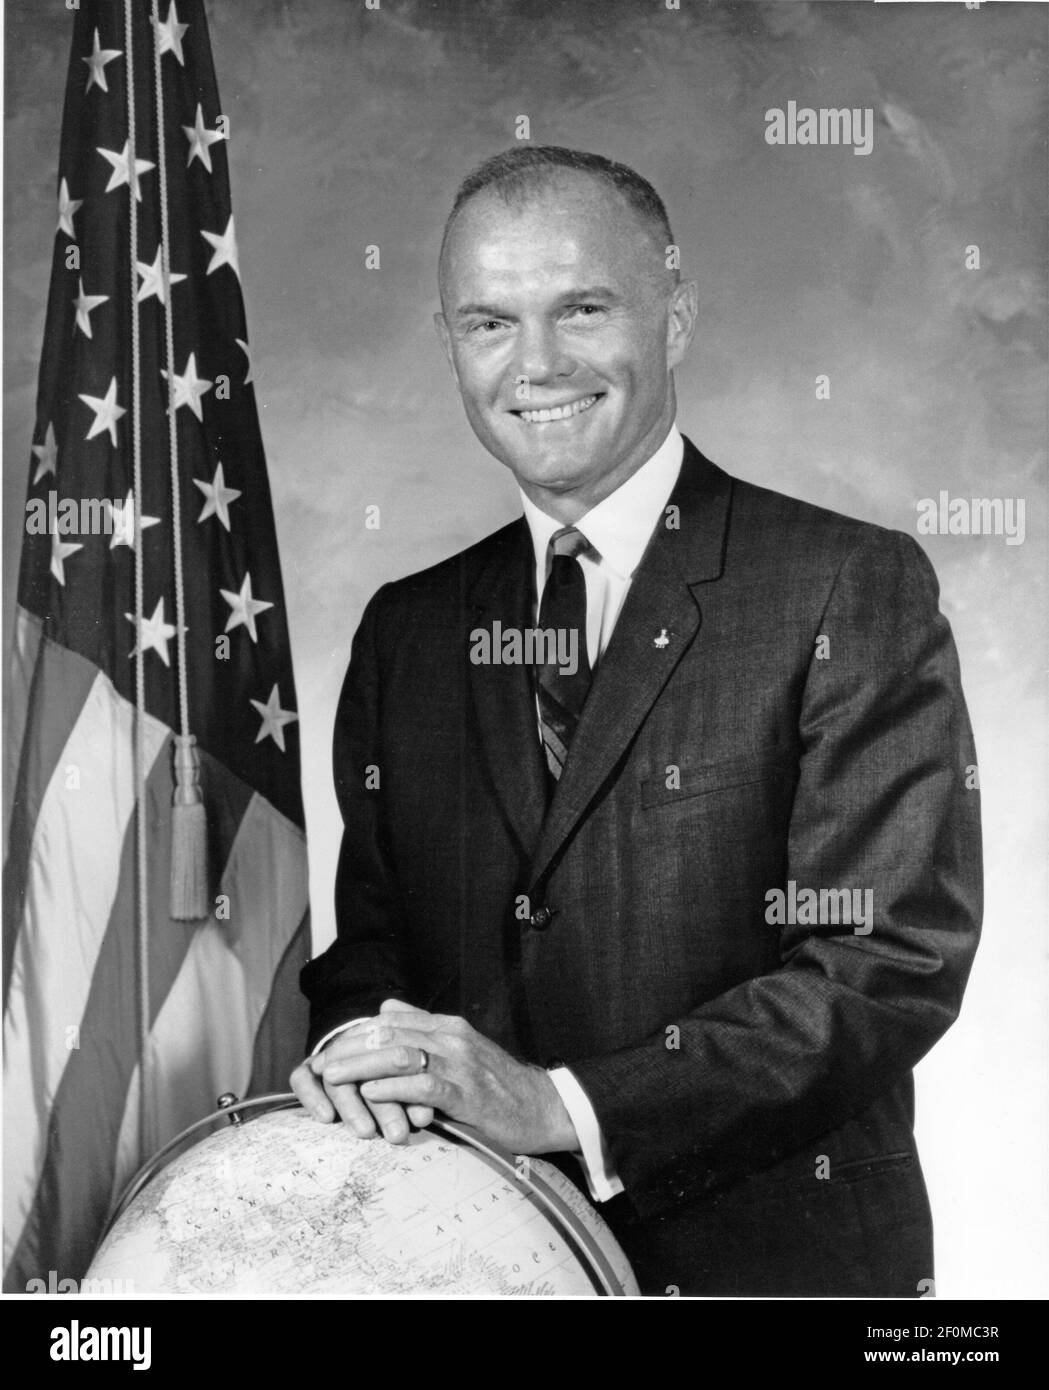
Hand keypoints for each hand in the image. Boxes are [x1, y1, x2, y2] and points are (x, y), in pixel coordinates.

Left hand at [314, 999, 578, 1153]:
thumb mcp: (461, 1048)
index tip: (326, 1050)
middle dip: (348, 1049)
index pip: (390, 1021)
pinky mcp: (466, 1092)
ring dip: (360, 1067)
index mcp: (448, 1025)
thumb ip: (424, 1028)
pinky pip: (423, 1084)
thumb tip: (386, 1007)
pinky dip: (393, 1087)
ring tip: (331, 1078)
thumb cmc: (498, 1084)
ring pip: (399, 1054)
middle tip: (318, 1066)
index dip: (355, 1035)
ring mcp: (459, 1062)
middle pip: (388, 1033)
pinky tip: (370, 1094)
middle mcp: (451, 1036)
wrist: (543, 1107)